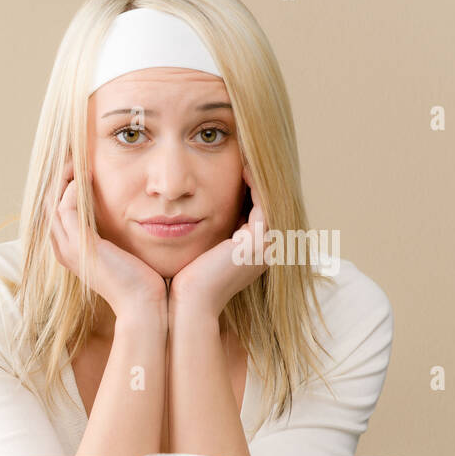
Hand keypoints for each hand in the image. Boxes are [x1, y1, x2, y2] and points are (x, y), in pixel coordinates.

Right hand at [45, 160, 166, 322]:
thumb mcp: (123, 251)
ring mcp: (70, 249)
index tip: (77, 166)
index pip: (55, 211)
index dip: (61, 187)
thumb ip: (115, 233)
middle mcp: (64, 249)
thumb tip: (127, 214)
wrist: (145, 305)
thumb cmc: (141, 280)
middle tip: (73, 156)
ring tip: (77, 160)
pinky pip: (66, 209)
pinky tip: (86, 178)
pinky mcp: (81, 247)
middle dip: (57, 178)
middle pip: (47, 204)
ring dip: (63, 178)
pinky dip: (73, 191)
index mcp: (72, 250)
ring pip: (52, 203)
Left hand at [169, 165, 271, 319]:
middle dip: (258, 177)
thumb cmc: (183, 281)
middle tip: (246, 151)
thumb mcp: (199, 250)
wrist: (186, 304)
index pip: (257, 210)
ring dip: (259, 175)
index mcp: (255, 251)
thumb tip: (186, 213)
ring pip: (270, 199)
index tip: (236, 164)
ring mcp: (267, 245)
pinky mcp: (260, 240)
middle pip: (268, 202)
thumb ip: (205, 233)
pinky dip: (256, 182)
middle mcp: (267, 248)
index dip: (249, 187)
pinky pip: (264, 201)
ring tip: (246, 152)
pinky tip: (242, 166)